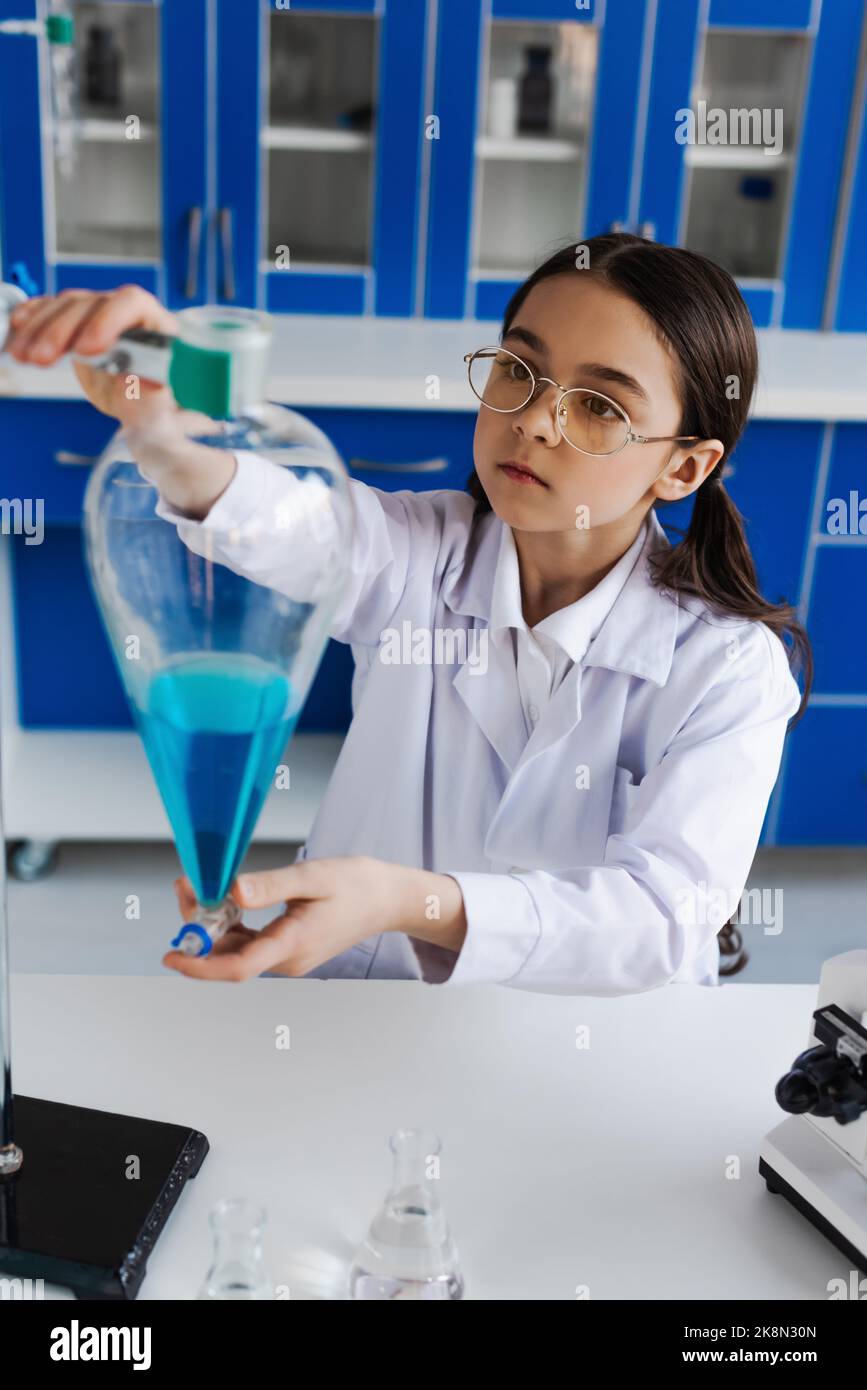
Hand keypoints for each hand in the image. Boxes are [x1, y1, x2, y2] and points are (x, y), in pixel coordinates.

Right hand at [7, 283, 236, 517]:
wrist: (144, 409)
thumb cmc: (157, 407)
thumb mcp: (160, 407)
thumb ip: (155, 393)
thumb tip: (147, 381)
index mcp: (157, 324)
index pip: (132, 303)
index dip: (106, 321)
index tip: (86, 349)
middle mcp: (128, 312)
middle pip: (91, 304)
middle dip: (61, 331)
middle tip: (42, 360)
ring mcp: (101, 313)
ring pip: (67, 306)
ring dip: (40, 328)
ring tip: (24, 356)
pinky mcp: (79, 321)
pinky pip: (52, 309)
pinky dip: (33, 317)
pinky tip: (19, 327)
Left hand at [162, 856, 467, 980]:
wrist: (388, 898)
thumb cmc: (358, 885)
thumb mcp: (313, 876)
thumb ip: (271, 886)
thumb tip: (232, 893)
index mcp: (293, 944)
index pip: (237, 967)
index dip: (199, 965)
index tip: (171, 954)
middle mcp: (288, 958)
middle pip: (230, 956)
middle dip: (200, 928)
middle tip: (185, 887)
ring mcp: (288, 955)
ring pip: (238, 948)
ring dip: (213, 923)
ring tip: (197, 886)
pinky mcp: (289, 947)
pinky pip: (251, 941)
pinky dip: (231, 922)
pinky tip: (223, 898)